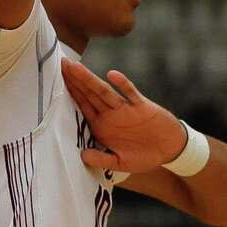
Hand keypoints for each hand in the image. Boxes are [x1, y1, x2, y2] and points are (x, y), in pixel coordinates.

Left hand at [62, 58, 186, 172]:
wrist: (170, 149)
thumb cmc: (143, 155)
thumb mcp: (120, 163)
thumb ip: (102, 159)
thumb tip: (83, 157)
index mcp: (102, 126)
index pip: (82, 106)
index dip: (70, 94)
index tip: (55, 80)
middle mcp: (110, 114)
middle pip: (89, 94)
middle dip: (74, 80)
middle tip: (60, 64)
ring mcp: (125, 109)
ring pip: (104, 91)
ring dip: (90, 79)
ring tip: (76, 67)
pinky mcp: (141, 106)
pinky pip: (130, 93)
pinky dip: (122, 84)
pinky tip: (112, 75)